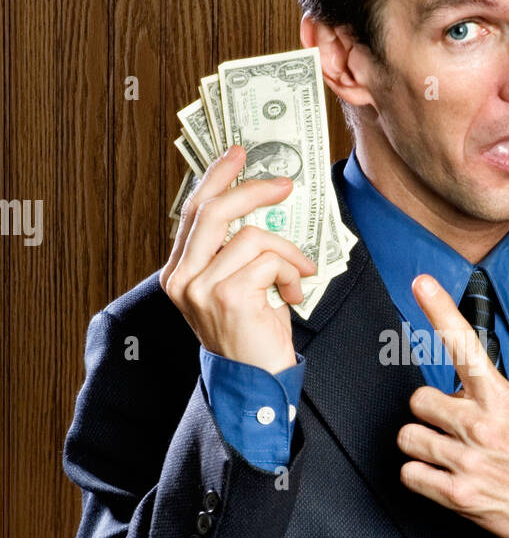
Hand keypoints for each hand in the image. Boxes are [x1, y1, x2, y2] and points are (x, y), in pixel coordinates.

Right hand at [159, 144, 317, 373]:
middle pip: (214, 210)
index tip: (237, 153)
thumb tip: (261, 200)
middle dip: (254, 190)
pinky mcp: (227, 296)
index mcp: (180, 272)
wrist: (255, 383)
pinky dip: (291, 273)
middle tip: (285, 185)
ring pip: (252, 236)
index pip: (193, 211)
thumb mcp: (240, 284)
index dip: (216, 177)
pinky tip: (292, 295)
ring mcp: (201, 288)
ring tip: (298, 275)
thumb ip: (237, 249)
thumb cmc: (253, 334)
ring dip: (287, 253)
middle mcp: (182, 278)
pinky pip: (269, 260)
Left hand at [396, 274, 508, 537]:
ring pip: (409, 438)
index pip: (464, 345)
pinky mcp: (457, 493)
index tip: (421, 282)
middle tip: (449, 428)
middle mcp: (481, 424)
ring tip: (449, 456)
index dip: (440, 310)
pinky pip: (410, 474)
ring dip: (423, 447)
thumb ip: (485, 398)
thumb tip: (452, 391)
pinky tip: (443, 479)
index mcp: (500, 398)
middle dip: (428, 415)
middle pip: (418, 400)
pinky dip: (420, 477)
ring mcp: (467, 459)